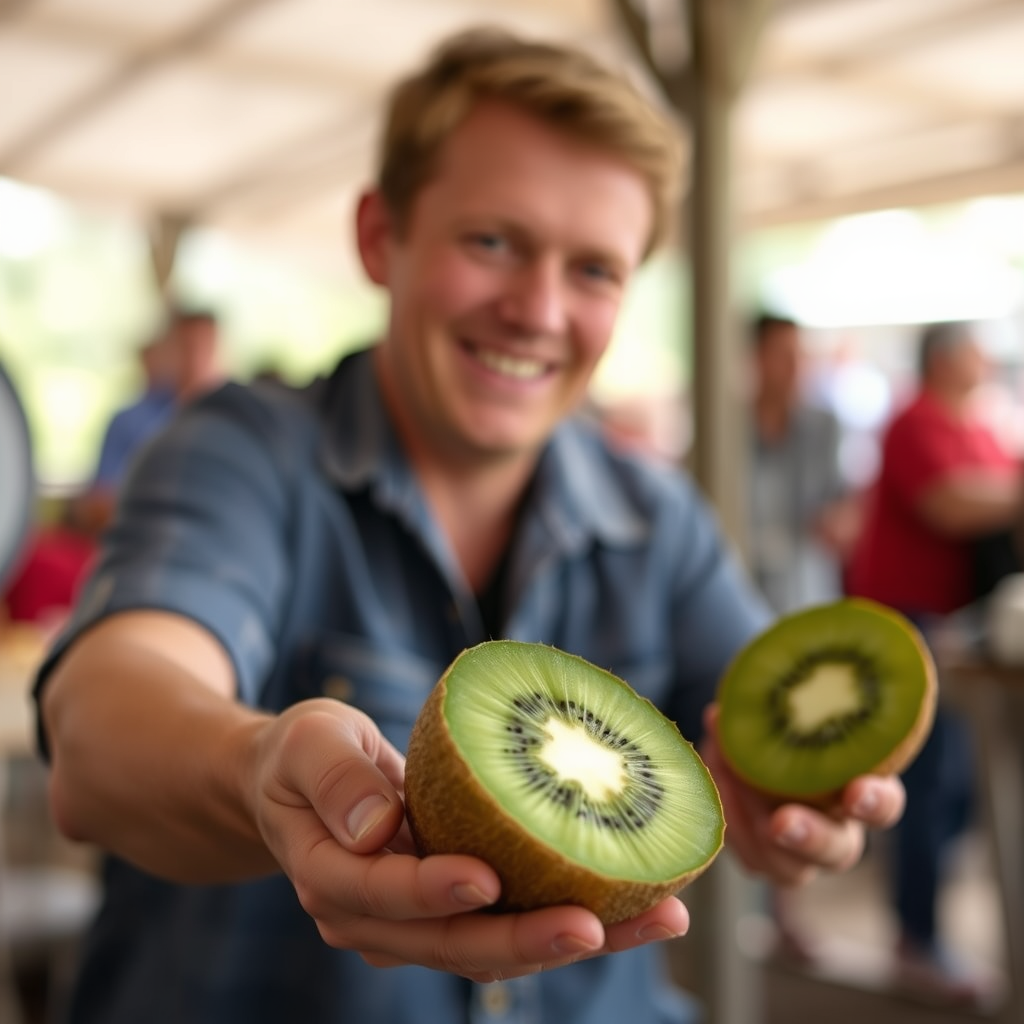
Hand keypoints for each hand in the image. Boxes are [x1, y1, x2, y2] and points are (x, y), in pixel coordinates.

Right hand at [246, 699, 689, 981]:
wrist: (303, 782)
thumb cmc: (306, 753)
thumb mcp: (308, 743)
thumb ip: (335, 778)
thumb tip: (376, 828)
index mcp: (333, 879)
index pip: (384, 895)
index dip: (433, 891)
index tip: (487, 876)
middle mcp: (376, 919)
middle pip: (455, 942)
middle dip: (527, 938)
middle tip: (598, 923)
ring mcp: (418, 923)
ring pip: (496, 947)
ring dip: (573, 938)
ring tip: (655, 916)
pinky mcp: (455, 910)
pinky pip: (513, 922)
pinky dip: (571, 914)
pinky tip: (637, 900)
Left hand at [700, 705, 904, 885]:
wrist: (753, 750)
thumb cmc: (785, 724)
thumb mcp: (785, 712)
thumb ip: (766, 711)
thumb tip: (718, 717)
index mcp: (862, 787)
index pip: (884, 803)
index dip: (875, 802)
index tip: (856, 791)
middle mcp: (838, 828)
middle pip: (838, 851)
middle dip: (811, 837)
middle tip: (780, 822)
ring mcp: (802, 854)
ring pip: (789, 867)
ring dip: (753, 828)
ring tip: (729, 782)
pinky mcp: (766, 861)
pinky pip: (748, 858)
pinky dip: (729, 821)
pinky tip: (713, 787)